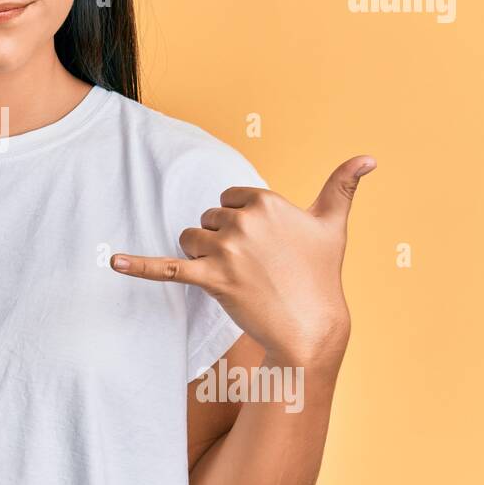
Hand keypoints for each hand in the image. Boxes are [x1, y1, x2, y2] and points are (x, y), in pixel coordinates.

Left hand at [110, 155, 375, 369]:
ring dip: (203, 255)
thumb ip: (344, 185)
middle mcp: (244, 221)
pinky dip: (138, 266)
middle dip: (222, 239)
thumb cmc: (321, 276)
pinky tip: (112, 262)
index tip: (262, 244)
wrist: (310, 328)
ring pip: (190, 238)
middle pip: (208, 218)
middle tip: (253, 266)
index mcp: (266, 202)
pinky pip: (167, 268)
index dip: (241, 220)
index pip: (229, 198)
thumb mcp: (334, 226)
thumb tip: (371, 156)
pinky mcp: (210, 279)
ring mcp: (225, 250)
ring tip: (236, 277)